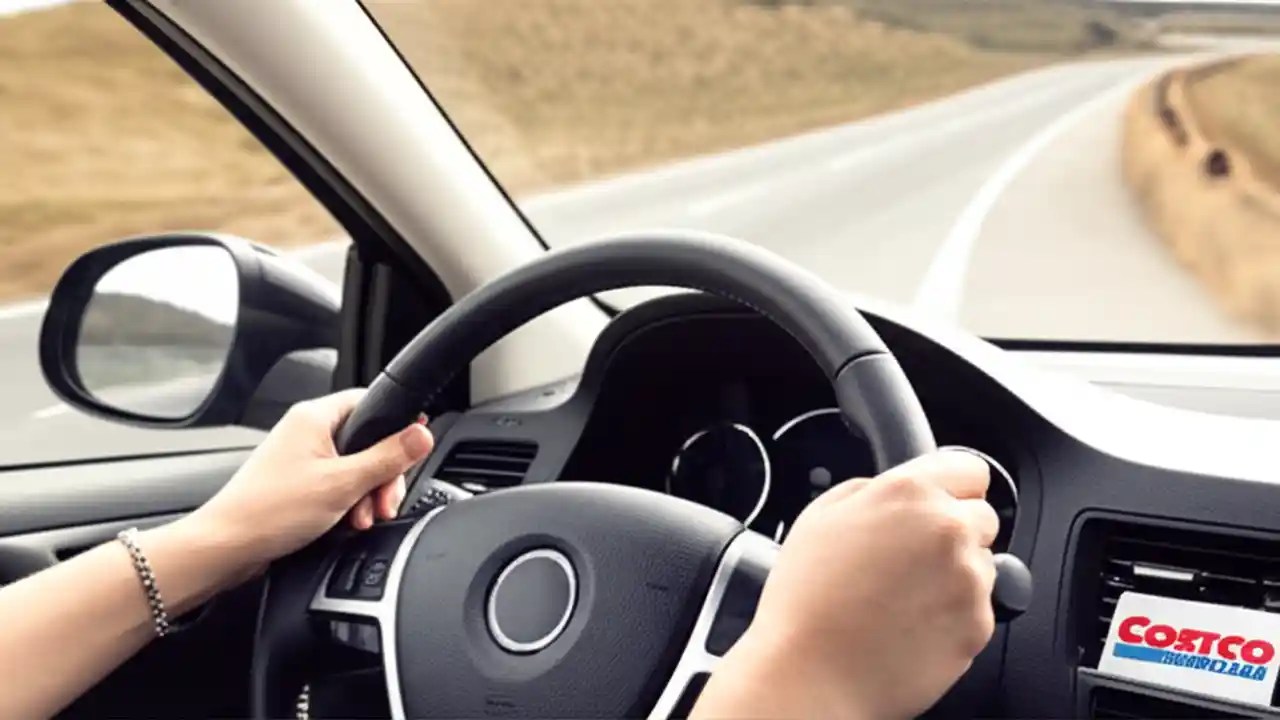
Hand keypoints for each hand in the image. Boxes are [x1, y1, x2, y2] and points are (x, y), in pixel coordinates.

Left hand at [183, 389, 433, 577]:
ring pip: (354, 467)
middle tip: (385, 500)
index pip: (370, 403)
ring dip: (367, 494)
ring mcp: (302, 459)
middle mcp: (307, 432)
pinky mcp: (299, 484)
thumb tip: (422, 434)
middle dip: (383, 475)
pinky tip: (348, 522)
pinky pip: (337, 485)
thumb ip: (388, 458)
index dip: (397, 425)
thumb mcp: (343, 483)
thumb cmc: (271, 511)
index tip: (413, 449)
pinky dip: (348, 503)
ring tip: (363, 518)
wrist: (226, 547)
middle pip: (367, 441)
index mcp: (315, 418)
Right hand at [695, 451, 997, 719]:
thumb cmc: (807, 599)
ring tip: (903, 597)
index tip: (941, 502)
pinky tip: (911, 623)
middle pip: (982, 517)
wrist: (811, 671)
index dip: (951, 487)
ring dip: (956, 575)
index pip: (970, 469)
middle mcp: (947, 529)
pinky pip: (977, 609)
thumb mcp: (821, 516)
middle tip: (911, 558)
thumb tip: (896, 490)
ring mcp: (968, 579)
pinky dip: (953, 615)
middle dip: (955, 532)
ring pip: (983, 564)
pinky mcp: (978, 624)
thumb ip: (871, 489)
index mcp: (908, 493)